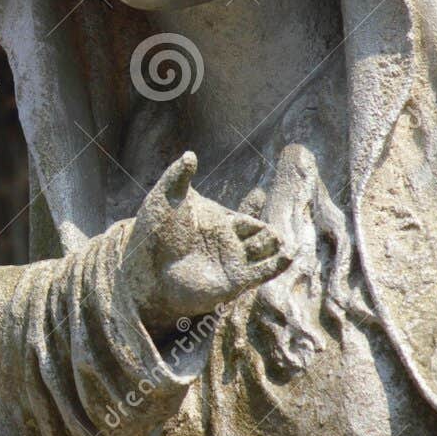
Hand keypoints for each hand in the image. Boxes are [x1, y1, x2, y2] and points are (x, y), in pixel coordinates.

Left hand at [123, 153, 289, 332]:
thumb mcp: (165, 199)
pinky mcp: (234, 281)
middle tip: (272, 232)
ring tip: (281, 240)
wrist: (147, 268)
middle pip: (259, 235)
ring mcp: (232, 262)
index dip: (253, 207)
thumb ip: (177, 176)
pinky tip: (289, 256)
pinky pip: (262, 273)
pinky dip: (278, 265)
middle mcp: (228, 243)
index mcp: (217, 223)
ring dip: (275, 246)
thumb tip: (189, 154)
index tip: (259, 194)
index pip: (244, 215)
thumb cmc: (154, 234)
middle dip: (267, 232)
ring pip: (264, 252)